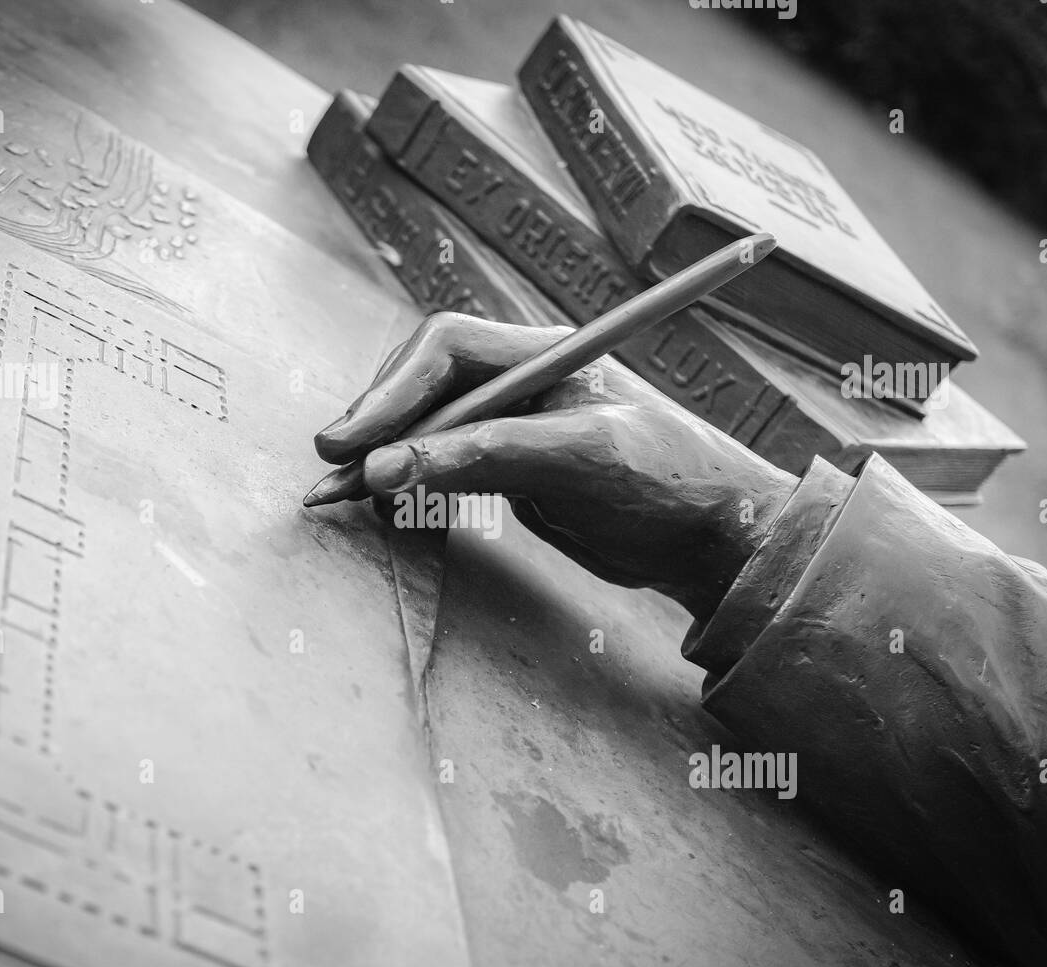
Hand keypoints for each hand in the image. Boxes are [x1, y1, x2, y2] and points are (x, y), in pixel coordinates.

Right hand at [314, 312, 796, 622]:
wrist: (714, 537)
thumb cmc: (669, 481)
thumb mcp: (579, 460)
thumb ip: (485, 456)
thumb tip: (388, 469)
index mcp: (543, 353)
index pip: (446, 348)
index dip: (392, 390)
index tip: (354, 443)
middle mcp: (521, 380)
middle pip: (422, 383)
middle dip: (375, 425)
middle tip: (332, 471)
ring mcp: (512, 424)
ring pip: (425, 427)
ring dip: (382, 458)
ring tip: (341, 496)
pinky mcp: (508, 469)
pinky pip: (441, 466)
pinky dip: (407, 485)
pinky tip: (382, 508)